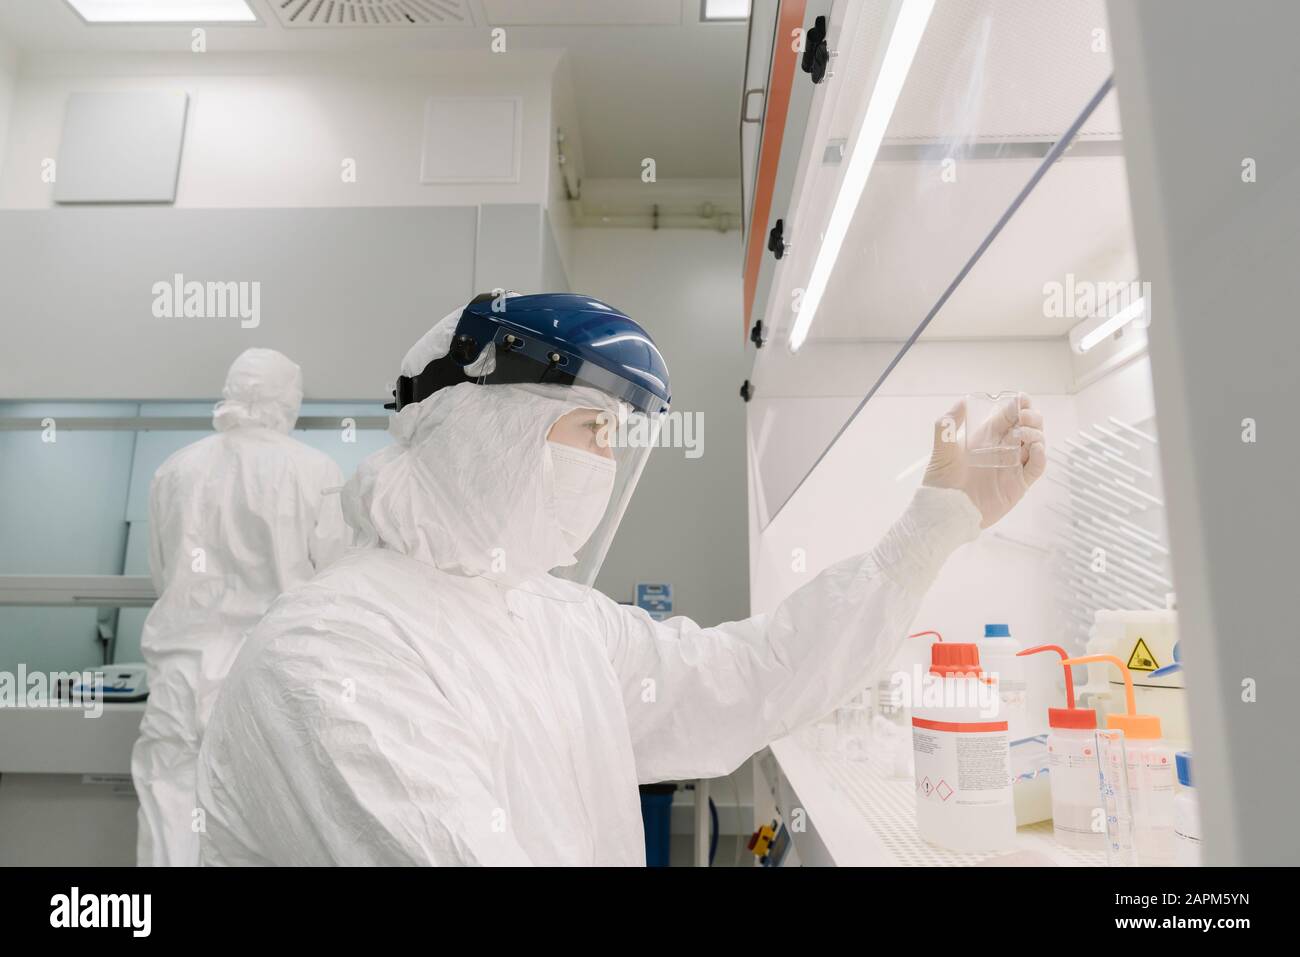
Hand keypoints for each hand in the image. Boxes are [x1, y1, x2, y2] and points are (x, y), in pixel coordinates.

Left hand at [922, 393, 1046, 528]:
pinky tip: (1036, 450)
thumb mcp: (941, 449)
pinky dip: (1042, 457)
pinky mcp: (1018, 484)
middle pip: (1028, 427)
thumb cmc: (941, 481)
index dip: (1018, 405)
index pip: (1009, 416)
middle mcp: (1002, 449)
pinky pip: (1037, 468)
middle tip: (1024, 417)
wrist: (945, 511)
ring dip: (1036, 434)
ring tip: (1024, 433)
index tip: (1022, 398)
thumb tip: (961, 401)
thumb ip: (947, 425)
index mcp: (986, 437)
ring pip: (1036, 444)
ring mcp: (1012, 466)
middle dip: (1031, 417)